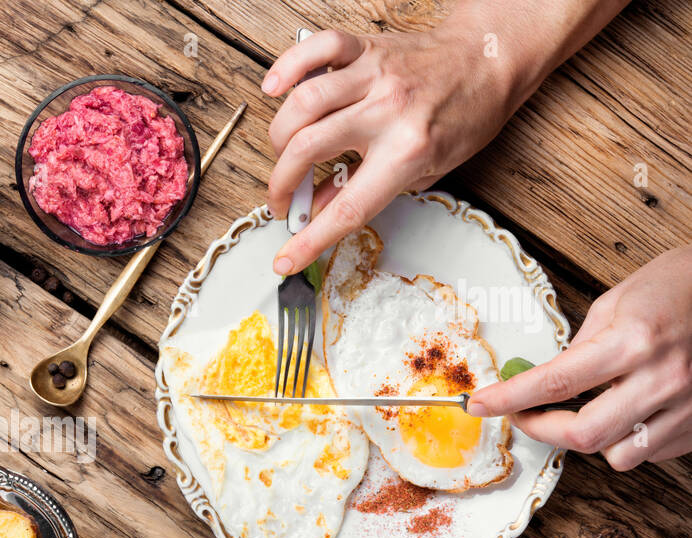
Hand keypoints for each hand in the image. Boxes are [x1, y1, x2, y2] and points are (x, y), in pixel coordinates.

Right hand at [262, 25, 522, 274]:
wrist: (492, 59)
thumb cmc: (467, 113)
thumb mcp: (427, 169)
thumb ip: (369, 190)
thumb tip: (322, 209)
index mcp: (408, 149)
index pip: (347, 207)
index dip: (310, 241)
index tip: (286, 260)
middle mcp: (386, 109)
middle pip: (307, 149)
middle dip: (282, 185)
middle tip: (286, 201)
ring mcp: (373, 75)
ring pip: (302, 103)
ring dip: (279, 137)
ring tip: (285, 154)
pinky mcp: (366, 49)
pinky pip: (318, 48)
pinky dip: (288, 65)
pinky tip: (274, 87)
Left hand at [467, 246, 691, 469]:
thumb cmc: (680, 285)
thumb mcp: (618, 301)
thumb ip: (581, 345)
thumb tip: (545, 380)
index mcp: (633, 341)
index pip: (553, 382)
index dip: (508, 399)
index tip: (480, 405)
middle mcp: (662, 377)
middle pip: (583, 434)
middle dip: (543, 430)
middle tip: (527, 416)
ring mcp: (688, 404)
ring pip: (618, 453)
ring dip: (592, 439)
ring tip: (592, 408)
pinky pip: (651, 452)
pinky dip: (630, 438)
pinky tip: (631, 410)